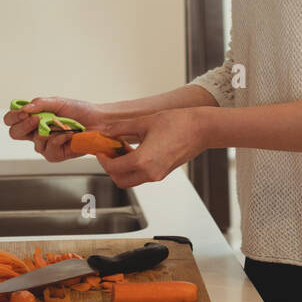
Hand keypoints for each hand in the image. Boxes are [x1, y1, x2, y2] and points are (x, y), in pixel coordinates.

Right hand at [3, 95, 114, 161]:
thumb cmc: (78, 111)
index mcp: (32, 119)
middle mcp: (35, 133)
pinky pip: (49, 150)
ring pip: (35, 142)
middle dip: (24, 125)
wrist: (97, 121)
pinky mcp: (55, 154)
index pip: (11, 120)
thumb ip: (40, 103)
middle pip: (14, 133)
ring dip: (49, 131)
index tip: (23, 111)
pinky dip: (59, 140)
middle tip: (37, 118)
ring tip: (62, 124)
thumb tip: (25, 108)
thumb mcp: (58, 102)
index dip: (12, 117)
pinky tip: (68, 134)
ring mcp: (44, 145)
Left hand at [91, 109, 207, 187]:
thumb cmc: (178, 123)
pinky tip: (134, 151)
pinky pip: (142, 176)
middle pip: (120, 180)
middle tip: (108, 152)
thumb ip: (121, 128)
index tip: (100, 150)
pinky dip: (133, 168)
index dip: (103, 159)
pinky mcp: (163, 173)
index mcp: (143, 161)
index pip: (113, 168)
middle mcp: (150, 173)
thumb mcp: (143, 121)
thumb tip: (106, 132)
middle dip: (110, 168)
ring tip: (121, 149)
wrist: (201, 129)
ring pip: (131, 180)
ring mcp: (158, 175)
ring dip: (122, 169)